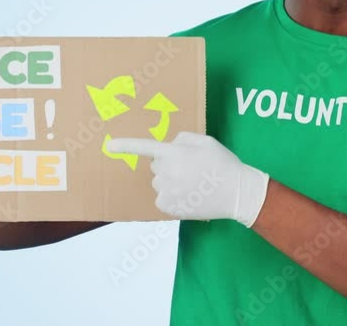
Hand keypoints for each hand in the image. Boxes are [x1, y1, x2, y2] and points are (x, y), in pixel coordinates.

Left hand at [107, 132, 268, 226]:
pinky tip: (190, 195)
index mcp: (175, 154)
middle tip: (191, 168)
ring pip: (159, 182)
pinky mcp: (169, 207)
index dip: (125, 146)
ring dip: (170, 180)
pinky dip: (172, 196)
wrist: (238, 193)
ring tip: (194, 183)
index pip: (145, 147)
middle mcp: (167, 173)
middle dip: (168, 164)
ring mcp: (167, 191)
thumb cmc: (223, 164)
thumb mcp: (206, 141)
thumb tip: (170, 145)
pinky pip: (162, 197)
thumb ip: (183, 139)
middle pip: (156, 165)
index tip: (108, 145)